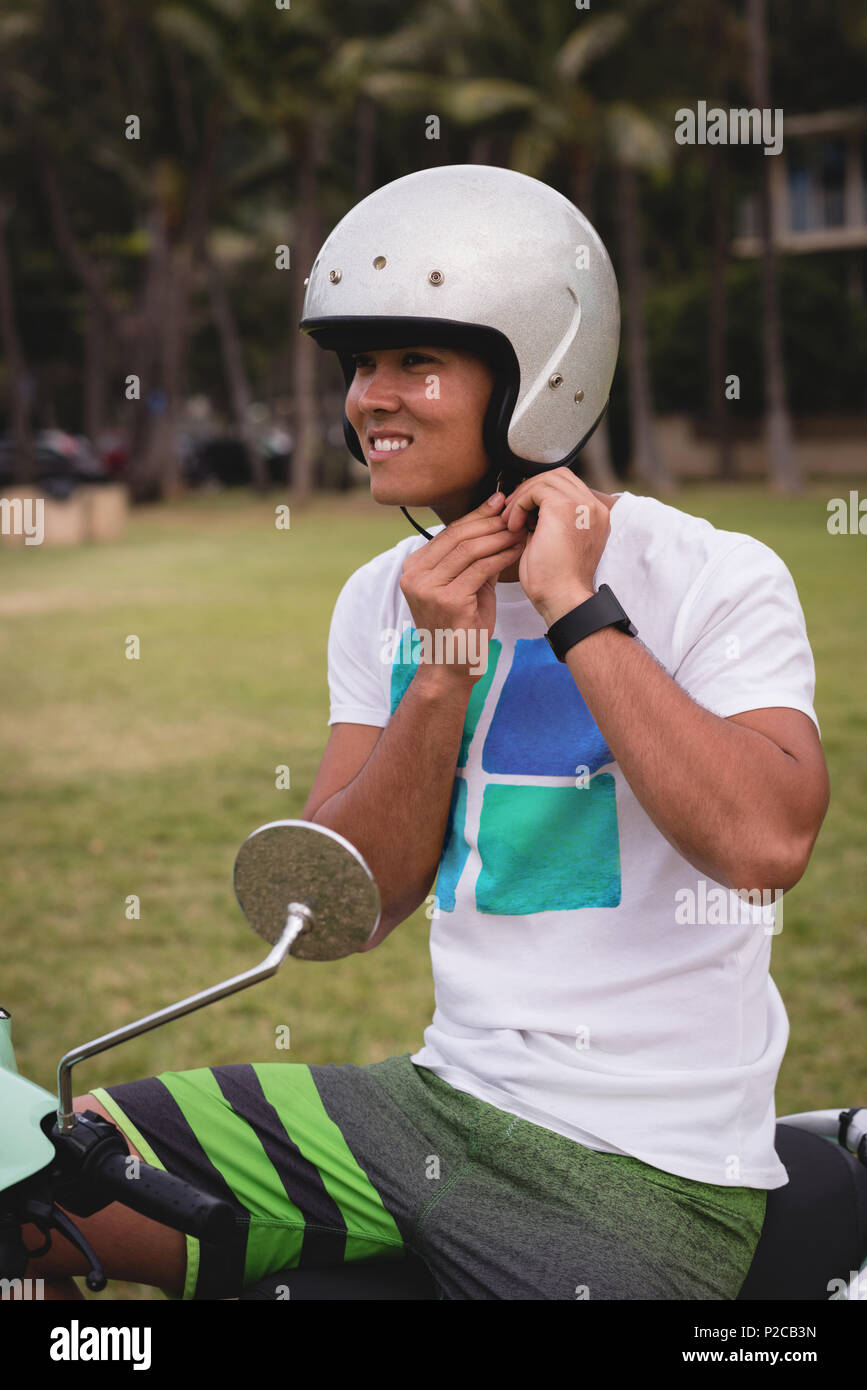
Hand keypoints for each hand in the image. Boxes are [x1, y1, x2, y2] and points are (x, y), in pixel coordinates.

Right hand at [399, 491, 527, 681]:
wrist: (452, 669)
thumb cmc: (462, 628)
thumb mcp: (464, 586)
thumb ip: (474, 559)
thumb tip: (496, 524)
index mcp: (413, 568)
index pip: (448, 533)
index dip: (476, 515)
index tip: (499, 501)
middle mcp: (414, 575)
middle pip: (458, 536)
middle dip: (490, 522)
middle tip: (515, 510)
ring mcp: (428, 587)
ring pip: (470, 549)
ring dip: (499, 537)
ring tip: (521, 529)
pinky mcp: (447, 600)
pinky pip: (480, 568)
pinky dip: (502, 556)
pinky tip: (518, 550)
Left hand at [500, 469, 610, 625]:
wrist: (562, 599)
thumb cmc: (554, 581)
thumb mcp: (553, 542)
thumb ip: (547, 520)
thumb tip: (527, 505)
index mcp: (595, 516)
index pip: (566, 486)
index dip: (540, 494)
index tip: (521, 514)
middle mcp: (594, 507)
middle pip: (558, 476)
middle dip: (530, 490)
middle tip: (512, 513)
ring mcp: (582, 505)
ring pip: (545, 480)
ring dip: (522, 497)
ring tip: (511, 522)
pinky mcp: (565, 508)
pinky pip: (536, 489)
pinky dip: (519, 504)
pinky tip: (514, 527)